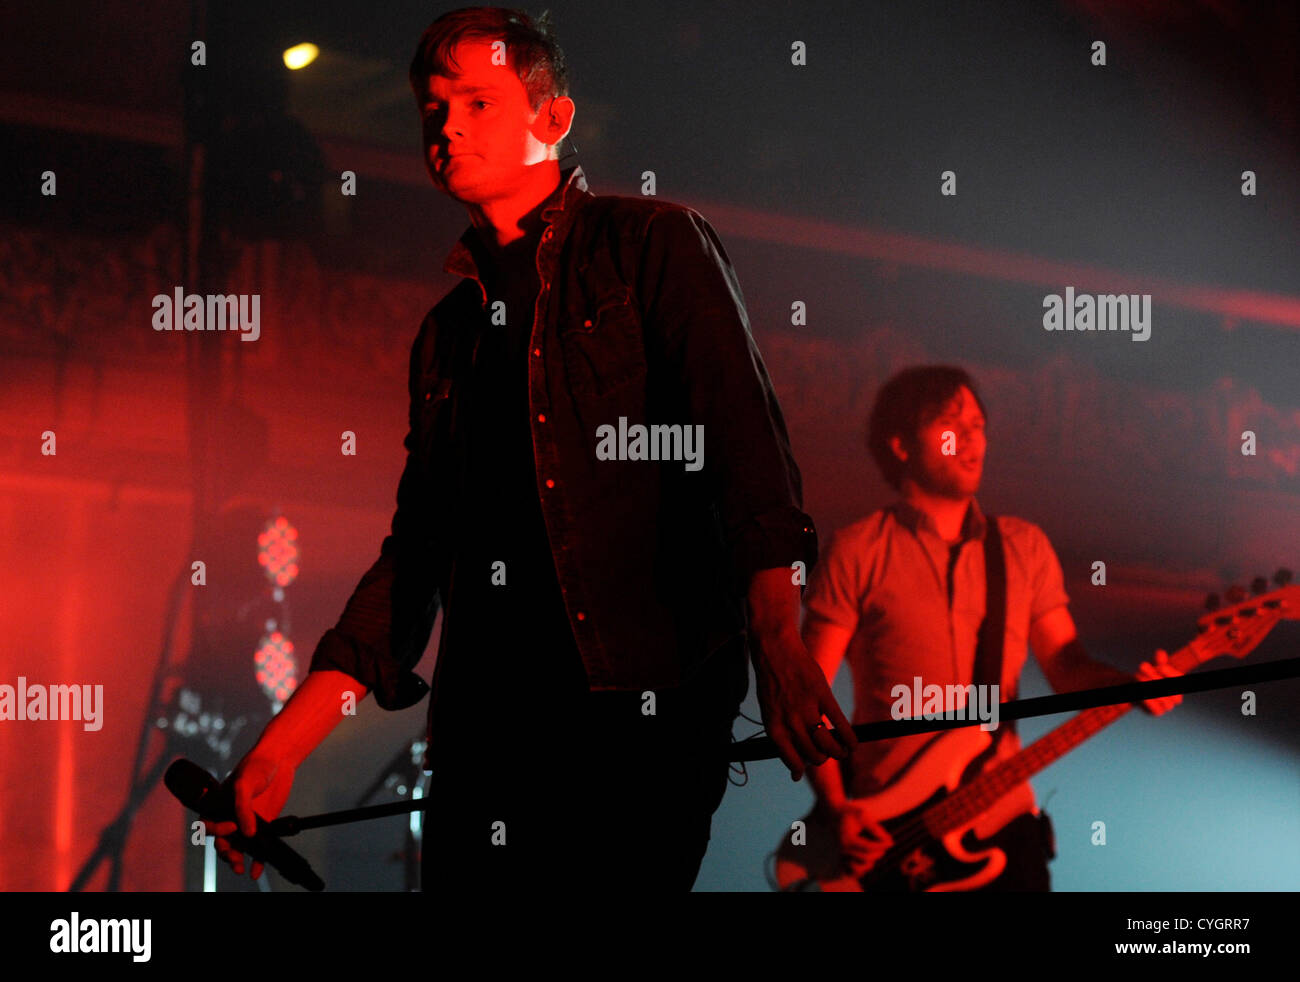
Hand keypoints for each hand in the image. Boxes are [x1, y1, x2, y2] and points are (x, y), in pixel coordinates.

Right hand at [201, 750, 295, 879]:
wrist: (279, 760)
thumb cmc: (256, 766)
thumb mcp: (244, 783)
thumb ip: (242, 806)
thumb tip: (246, 832)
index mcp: (217, 806)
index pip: (208, 826)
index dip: (216, 830)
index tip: (232, 826)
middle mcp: (229, 817)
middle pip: (221, 841)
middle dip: (225, 853)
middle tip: (234, 859)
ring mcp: (245, 824)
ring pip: (236, 848)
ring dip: (236, 859)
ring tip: (241, 868)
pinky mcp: (262, 828)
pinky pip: (257, 848)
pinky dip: (256, 861)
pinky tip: (256, 870)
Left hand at [750, 626, 856, 780]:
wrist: (774, 650)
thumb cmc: (773, 683)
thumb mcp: (770, 712)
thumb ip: (782, 739)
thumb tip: (796, 773)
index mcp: (774, 726)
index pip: (792, 760)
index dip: (802, 767)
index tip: (807, 765)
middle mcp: (789, 720)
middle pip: (813, 755)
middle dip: (822, 758)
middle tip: (827, 753)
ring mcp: (806, 707)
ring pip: (827, 744)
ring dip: (838, 752)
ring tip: (842, 751)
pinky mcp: (822, 694)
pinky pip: (840, 723)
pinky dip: (850, 737)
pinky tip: (853, 743)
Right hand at [833, 799, 892, 877]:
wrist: (833, 813)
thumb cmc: (849, 813)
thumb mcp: (863, 816)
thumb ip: (876, 829)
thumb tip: (889, 841)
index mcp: (847, 839)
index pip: (868, 848)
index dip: (882, 846)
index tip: (891, 842)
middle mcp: (842, 850)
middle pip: (865, 858)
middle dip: (878, 852)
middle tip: (884, 843)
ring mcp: (841, 855)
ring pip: (859, 868)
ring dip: (870, 862)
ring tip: (875, 852)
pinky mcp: (841, 859)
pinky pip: (851, 872)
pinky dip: (860, 870)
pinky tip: (868, 861)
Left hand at [1135, 648, 1182, 715]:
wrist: (1134, 689)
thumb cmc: (1147, 676)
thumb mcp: (1152, 666)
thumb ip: (1157, 661)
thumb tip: (1160, 653)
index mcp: (1178, 685)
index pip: (1178, 678)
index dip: (1168, 671)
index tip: (1157, 665)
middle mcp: (1176, 697)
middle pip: (1169, 687)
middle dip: (1155, 676)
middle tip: (1142, 666)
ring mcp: (1168, 706)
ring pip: (1161, 697)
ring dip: (1148, 685)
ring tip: (1137, 675)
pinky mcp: (1157, 712)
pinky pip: (1155, 708)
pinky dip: (1147, 699)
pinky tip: (1140, 689)